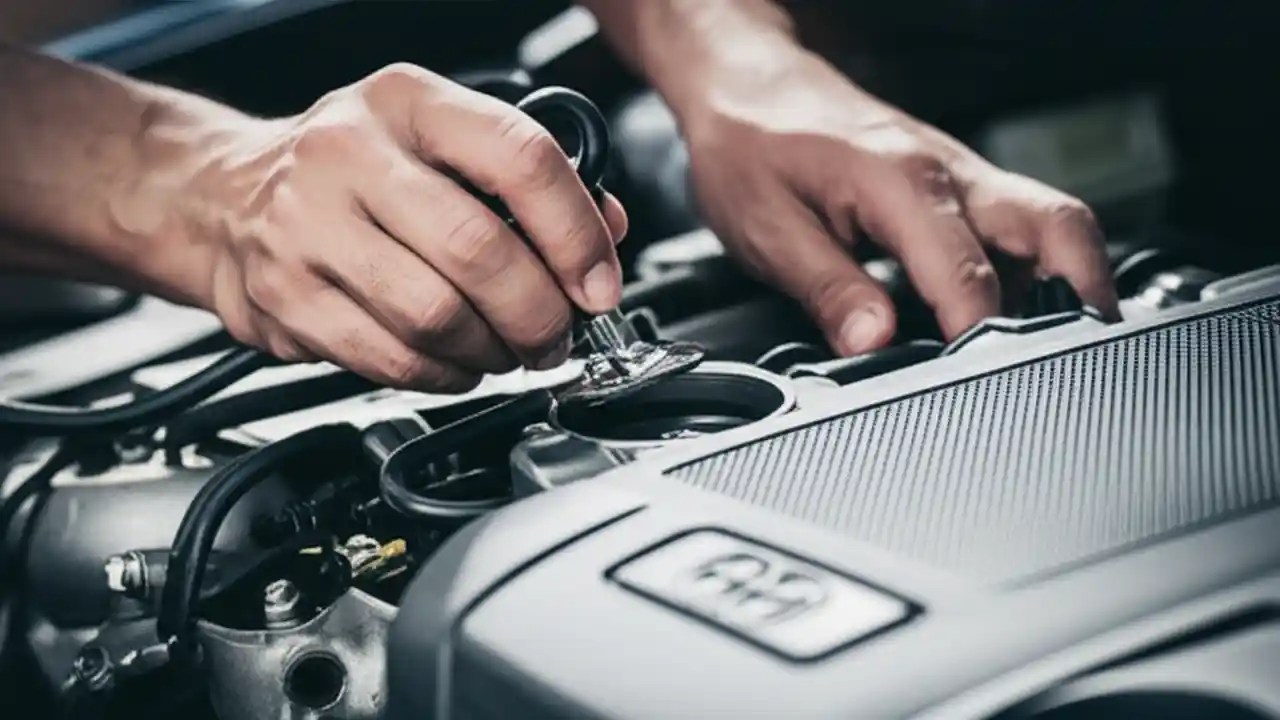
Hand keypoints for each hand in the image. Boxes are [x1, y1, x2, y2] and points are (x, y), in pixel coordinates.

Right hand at [183, 64, 626, 389]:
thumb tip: (604, 232)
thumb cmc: (350, 168)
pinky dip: (445, 375)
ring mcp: (308, 227)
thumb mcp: (435, 138)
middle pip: (479, 251)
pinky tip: (458, 363)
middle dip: (540, 313)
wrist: (222, 197)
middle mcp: (350, 154)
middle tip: (558, 336)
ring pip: (436, 316)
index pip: (519, 158)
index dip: (576, 233)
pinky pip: (392, 359)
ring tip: (507, 351)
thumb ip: (523, 178)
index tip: (599, 284)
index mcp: (407, 103)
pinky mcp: (287, 298)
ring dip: (493, 352)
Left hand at [679, 51, 1117, 354]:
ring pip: (1053, 226)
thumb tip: (871, 343)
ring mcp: (963, 178)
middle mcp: (950, 175)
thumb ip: (827, 288)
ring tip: (1060, 350)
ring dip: (1071, 284)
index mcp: (902, 183)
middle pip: (1059, 229)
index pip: (970, 275)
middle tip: (1080, 364)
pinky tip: (1015, 315)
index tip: (980, 384)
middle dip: (1084, 300)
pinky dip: (1037, 273)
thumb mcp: (768, 229)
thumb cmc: (752, 147)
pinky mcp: (959, 187)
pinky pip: (1021, 228)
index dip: (980, 338)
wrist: (748, 87)